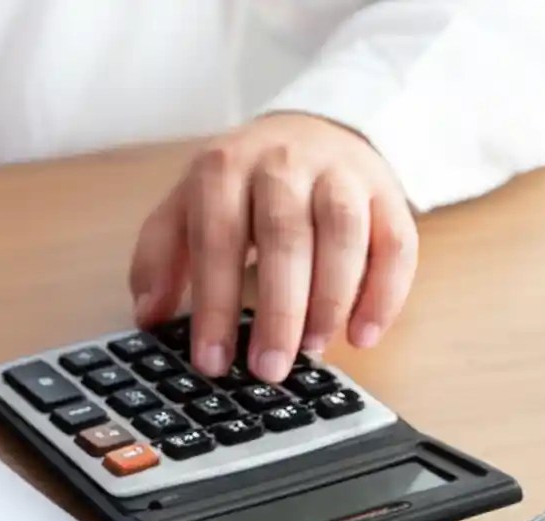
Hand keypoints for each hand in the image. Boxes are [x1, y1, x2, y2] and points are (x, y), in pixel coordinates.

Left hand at [129, 113, 418, 381]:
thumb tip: (148, 315)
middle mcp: (284, 163)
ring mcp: (341, 173)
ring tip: (313, 349)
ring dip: (331, 300)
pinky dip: (384, 294)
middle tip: (268, 370)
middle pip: (285, 237)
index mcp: (224, 167)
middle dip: (278, 311)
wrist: (312, 127)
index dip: (215, 304)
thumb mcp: (186, 205)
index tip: (212, 361)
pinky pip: (396, 243)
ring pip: (344, 235)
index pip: (218, 239)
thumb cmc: (240, 185)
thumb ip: (159, 255)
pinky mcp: (386, 192)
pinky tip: (363, 336)